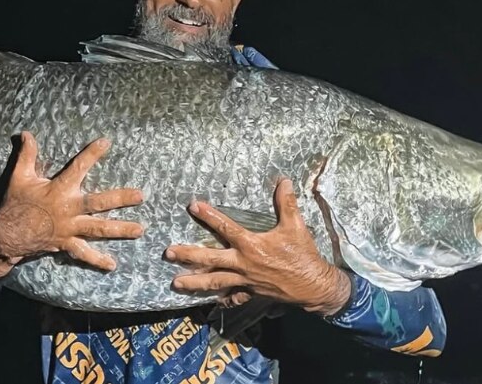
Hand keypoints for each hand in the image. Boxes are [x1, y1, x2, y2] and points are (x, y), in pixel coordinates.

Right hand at [0, 131, 144, 277]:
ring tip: (140, 229)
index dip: (92, 154)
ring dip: (120, 229)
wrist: (5, 234)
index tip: (107, 143)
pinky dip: (97, 260)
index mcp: (58, 189)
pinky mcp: (66, 244)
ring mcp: (69, 228)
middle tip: (141, 196)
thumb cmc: (15, 203)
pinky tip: (113, 265)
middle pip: (99, 203)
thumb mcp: (19, 176)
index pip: (78, 167)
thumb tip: (26, 133)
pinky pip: (84, 253)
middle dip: (121, 199)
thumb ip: (26, 154)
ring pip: (99, 229)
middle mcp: (68, 209)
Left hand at [164, 178, 351, 316]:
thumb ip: (287, 203)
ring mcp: (244, 281)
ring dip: (193, 282)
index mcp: (251, 245)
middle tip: (168, 253)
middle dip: (187, 255)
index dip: (208, 215)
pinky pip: (231, 297)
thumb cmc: (302, 255)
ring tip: (175, 283)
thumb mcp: (296, 226)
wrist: (313, 286)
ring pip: (214, 282)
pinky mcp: (249, 293)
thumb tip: (283, 180)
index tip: (193, 205)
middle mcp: (243, 264)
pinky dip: (219, 298)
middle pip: (209, 259)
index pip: (225, 227)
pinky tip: (205, 300)